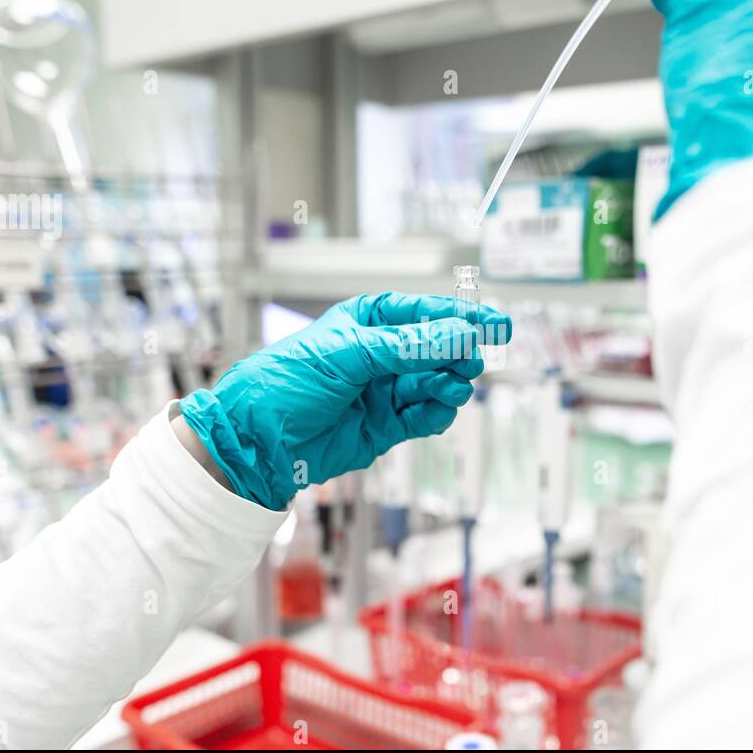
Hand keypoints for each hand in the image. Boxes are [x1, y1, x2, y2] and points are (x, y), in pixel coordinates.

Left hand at [179, 292, 511, 509]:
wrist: (258, 440)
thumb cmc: (287, 382)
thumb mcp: (348, 354)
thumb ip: (407, 347)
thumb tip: (457, 334)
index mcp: (368, 321)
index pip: (424, 311)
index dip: (461, 316)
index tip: (494, 322)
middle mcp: (381, 354)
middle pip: (438, 347)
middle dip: (458, 353)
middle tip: (470, 360)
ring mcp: (385, 390)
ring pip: (436, 383)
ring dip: (450, 384)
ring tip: (454, 388)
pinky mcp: (387, 426)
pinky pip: (425, 416)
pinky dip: (438, 412)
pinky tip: (440, 409)